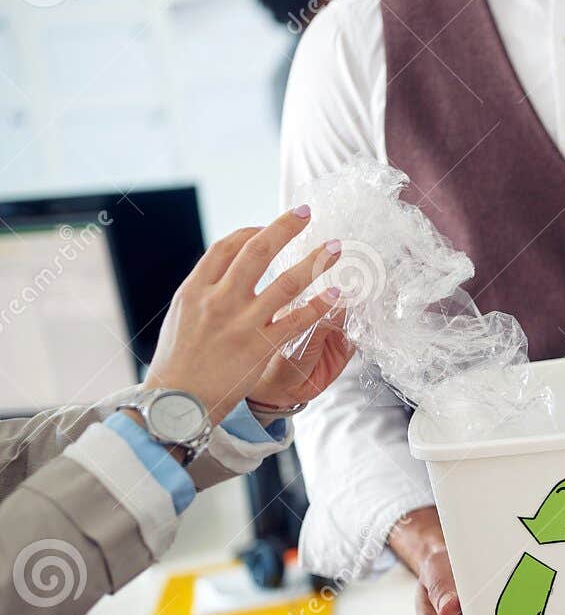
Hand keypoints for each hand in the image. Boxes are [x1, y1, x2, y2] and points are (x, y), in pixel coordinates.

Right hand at [144, 207, 342, 423]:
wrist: (177, 402)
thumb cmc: (178, 361)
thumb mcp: (181, 315)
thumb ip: (204, 291)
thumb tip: (225, 271)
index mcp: (195, 288)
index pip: (226, 246)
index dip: (252, 231)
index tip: (269, 226)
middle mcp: (219, 299)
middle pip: (257, 251)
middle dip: (285, 227)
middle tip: (306, 213)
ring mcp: (242, 323)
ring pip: (286, 283)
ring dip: (315, 262)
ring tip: (335, 248)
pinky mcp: (261, 347)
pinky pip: (298, 320)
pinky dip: (320, 305)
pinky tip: (337, 293)